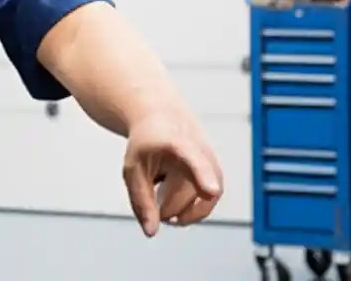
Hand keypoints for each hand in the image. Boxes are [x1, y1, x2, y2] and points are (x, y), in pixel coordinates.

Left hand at [122, 110, 222, 236]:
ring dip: (184, 212)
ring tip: (164, 208)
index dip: (202, 175)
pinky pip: (207, 201)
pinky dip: (190, 207)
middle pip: (193, 193)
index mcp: (176, 141)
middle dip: (173, 208)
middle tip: (156, 210)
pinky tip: (174, 201)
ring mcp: (212, 162)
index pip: (193, 158)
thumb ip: (141, 201)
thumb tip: (152, 232)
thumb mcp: (133, 169)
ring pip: (204, 200)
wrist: (162, 118)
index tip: (211, 191)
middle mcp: (201, 150)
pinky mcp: (217, 174)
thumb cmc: (146, 143)